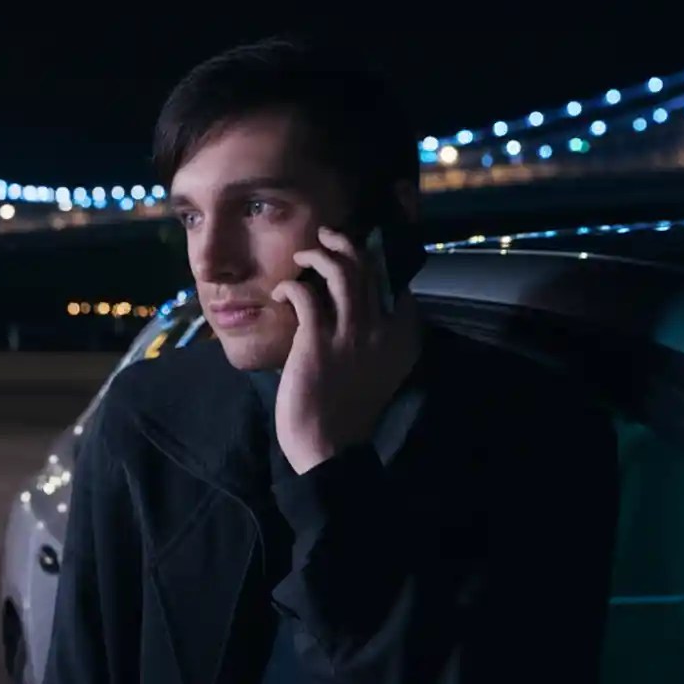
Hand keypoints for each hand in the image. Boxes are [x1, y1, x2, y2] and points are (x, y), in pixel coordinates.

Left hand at [270, 227, 420, 474]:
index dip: (376, 259)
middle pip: (367, 267)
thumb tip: (360, 310)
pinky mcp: (317, 340)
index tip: (357, 252)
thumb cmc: (348, 412)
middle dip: (344, 243)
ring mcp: (352, 333)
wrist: (330, 448)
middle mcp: (383, 330)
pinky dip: (292, 285)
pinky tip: (282, 292)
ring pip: (341, 271)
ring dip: (319, 255)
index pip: (396, 283)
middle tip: (326, 235)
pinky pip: (306, 294)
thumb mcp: (377, 372)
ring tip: (303, 255)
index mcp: (402, 338)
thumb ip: (377, 339)